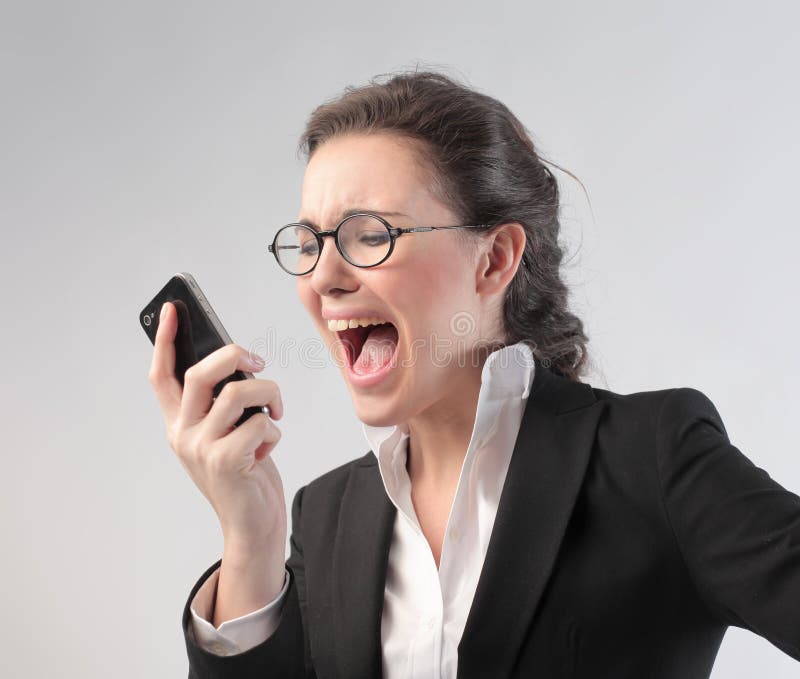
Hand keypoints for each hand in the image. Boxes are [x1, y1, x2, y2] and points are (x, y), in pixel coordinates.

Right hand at [148, 301, 286, 550]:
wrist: (254, 523)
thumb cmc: (246, 473)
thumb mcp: (226, 434)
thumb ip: (223, 405)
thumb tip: (240, 365)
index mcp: (179, 424)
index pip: (162, 377)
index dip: (165, 341)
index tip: (173, 310)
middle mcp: (182, 435)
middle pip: (200, 373)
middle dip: (234, 356)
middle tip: (257, 362)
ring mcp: (201, 449)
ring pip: (237, 393)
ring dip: (269, 395)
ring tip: (275, 410)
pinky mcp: (225, 462)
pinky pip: (260, 422)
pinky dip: (275, 428)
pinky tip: (268, 447)